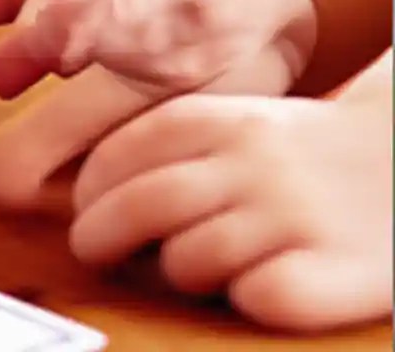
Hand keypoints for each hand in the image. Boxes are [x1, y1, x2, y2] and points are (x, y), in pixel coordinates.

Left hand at [71, 68, 392, 330]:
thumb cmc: (305, 159)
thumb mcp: (239, 126)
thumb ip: (172, 151)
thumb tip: (85, 201)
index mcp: (221, 119)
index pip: (118, 157)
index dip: (89, 194)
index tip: (88, 213)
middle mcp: (255, 160)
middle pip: (136, 208)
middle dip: (98, 239)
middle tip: (99, 254)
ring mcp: (295, 214)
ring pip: (186, 260)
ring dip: (176, 275)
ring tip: (200, 269)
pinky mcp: (332, 271)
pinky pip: (254, 296)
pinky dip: (243, 299)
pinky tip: (259, 284)